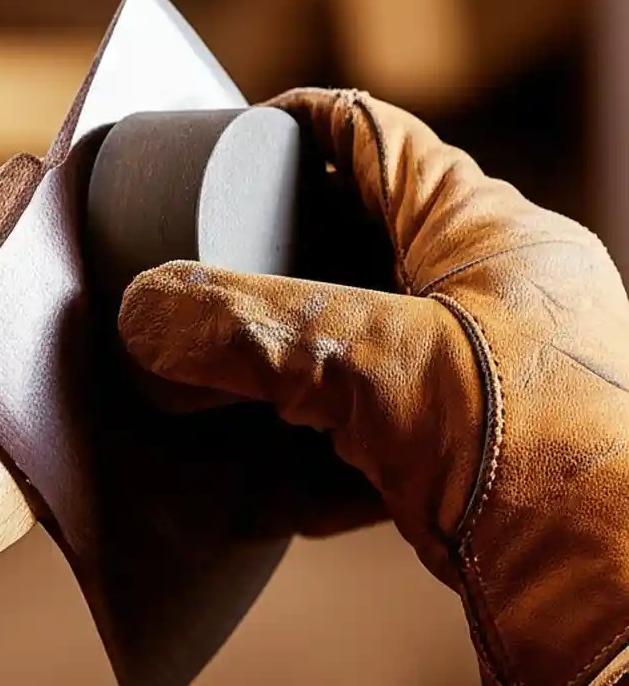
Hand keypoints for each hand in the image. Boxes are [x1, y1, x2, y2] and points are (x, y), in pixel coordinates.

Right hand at [118, 88, 628, 683]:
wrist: (620, 604)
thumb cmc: (544, 456)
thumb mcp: (379, 369)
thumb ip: (251, 331)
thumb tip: (147, 310)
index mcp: (488, 233)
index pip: (376, 140)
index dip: (298, 125)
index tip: (228, 137)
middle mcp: (494, 293)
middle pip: (361, 244)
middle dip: (280, 261)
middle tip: (207, 271)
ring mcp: (489, 376)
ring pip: (364, 344)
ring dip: (293, 369)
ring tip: (227, 383)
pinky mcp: (478, 457)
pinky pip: (378, 433)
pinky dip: (322, 457)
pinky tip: (279, 490)